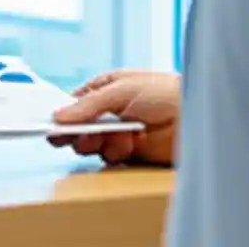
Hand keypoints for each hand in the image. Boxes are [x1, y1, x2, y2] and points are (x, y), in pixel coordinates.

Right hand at [49, 70, 181, 166]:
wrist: (198, 116)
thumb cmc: (164, 92)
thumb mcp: (122, 89)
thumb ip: (89, 104)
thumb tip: (59, 116)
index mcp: (104, 90)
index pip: (72, 104)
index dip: (61, 114)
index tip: (51, 123)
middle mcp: (108, 113)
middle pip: (77, 128)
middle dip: (79, 132)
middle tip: (86, 133)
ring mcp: (118, 134)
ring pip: (90, 146)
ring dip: (99, 143)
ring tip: (116, 136)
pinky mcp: (129, 154)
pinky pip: (108, 159)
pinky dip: (114, 154)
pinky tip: (128, 146)